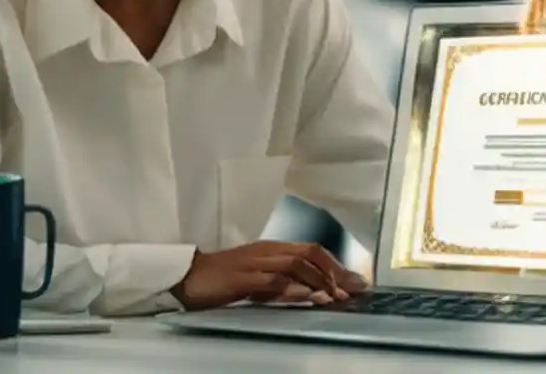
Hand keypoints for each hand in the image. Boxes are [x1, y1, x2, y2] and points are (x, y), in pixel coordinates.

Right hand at [169, 241, 368, 310]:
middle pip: (311, 253)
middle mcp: (269, 250)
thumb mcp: (259, 280)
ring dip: (320, 280)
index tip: (355, 282)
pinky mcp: (243, 277)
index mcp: (273, 249)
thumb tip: (311, 293)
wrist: (190, 276)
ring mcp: (256, 262)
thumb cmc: (224, 278)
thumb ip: (283, 283)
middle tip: (355, 288)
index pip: (312, 250)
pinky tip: (307, 297)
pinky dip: (294, 288)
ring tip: (337, 296)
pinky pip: (273, 279)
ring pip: (297, 264)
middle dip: (336, 271)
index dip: (336, 265)